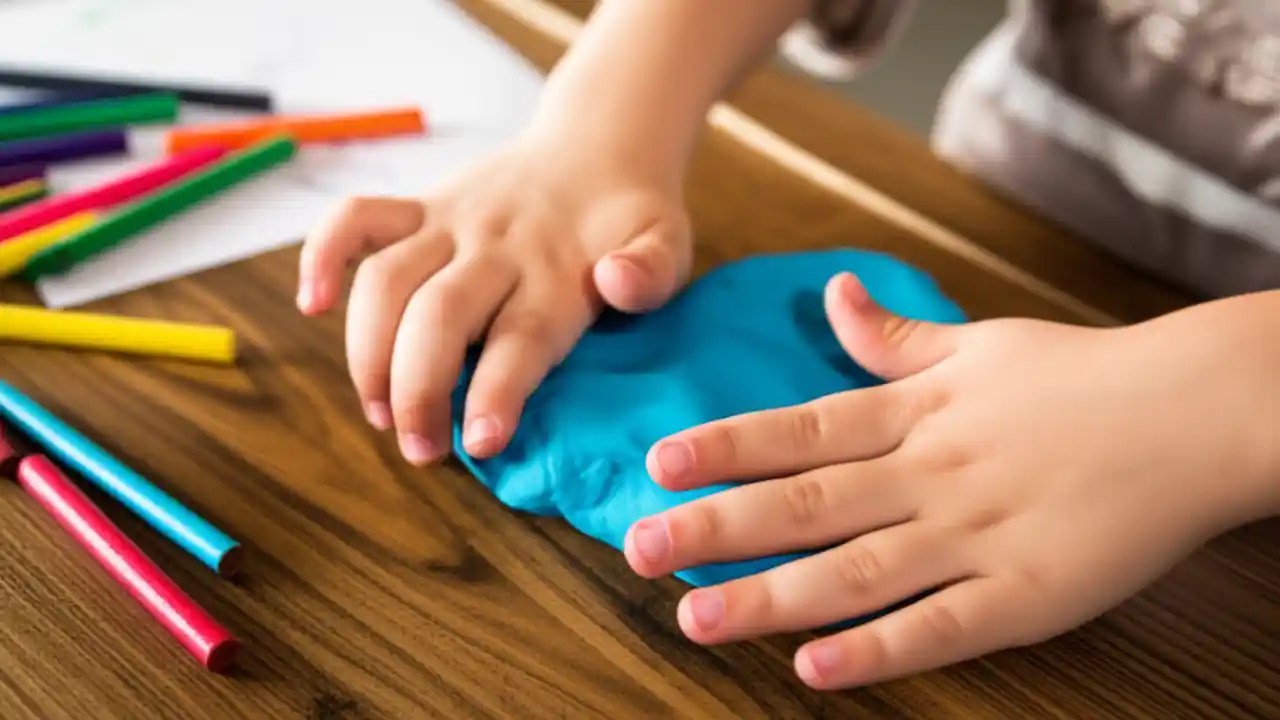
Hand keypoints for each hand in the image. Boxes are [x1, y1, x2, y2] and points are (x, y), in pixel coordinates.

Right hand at [297, 128, 690, 464]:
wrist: (600, 143)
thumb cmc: (631, 218)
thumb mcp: (668, 244)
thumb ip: (651, 272)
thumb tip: (616, 281)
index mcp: (559, 271)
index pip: (523, 336)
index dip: (498, 392)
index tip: (481, 443)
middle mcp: (498, 246)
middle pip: (440, 317)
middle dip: (419, 390)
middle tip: (420, 451)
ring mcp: (451, 221)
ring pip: (387, 281)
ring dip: (368, 352)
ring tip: (380, 413)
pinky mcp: (420, 204)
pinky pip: (356, 218)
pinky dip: (322, 255)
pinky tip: (311, 304)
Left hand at [623, 273, 1279, 689]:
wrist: (1194, 410)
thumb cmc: (1081, 376)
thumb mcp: (978, 344)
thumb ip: (894, 336)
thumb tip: (832, 295)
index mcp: (915, 412)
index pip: (799, 429)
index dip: (725, 447)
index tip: (658, 464)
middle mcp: (928, 473)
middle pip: (806, 503)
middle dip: (716, 527)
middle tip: (639, 549)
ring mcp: (974, 536)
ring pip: (854, 569)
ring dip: (769, 596)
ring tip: (696, 616)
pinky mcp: (1025, 593)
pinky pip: (940, 626)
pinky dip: (876, 647)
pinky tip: (815, 666)